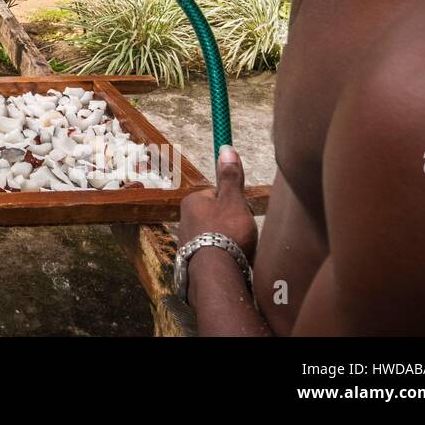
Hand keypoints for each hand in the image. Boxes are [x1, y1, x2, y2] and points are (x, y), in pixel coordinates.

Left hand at [178, 145, 257, 261]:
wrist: (216, 275)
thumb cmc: (226, 233)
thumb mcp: (233, 200)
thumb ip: (231, 177)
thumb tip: (226, 148)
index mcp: (192, 202)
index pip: (219, 196)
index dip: (235, 205)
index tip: (240, 216)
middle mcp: (184, 220)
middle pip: (219, 217)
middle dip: (233, 226)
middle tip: (240, 236)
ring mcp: (187, 242)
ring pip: (218, 236)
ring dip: (230, 243)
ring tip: (237, 251)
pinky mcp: (193, 262)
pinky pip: (215, 254)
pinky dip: (225, 257)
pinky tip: (232, 263)